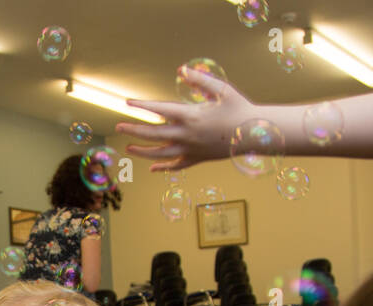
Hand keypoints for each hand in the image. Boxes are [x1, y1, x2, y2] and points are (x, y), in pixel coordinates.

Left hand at [115, 68, 256, 172]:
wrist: (253, 134)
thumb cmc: (239, 108)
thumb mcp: (221, 89)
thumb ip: (200, 79)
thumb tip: (181, 70)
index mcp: (191, 115)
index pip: (159, 109)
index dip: (142, 105)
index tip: (127, 102)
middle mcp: (187, 135)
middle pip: (154, 134)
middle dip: (134, 129)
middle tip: (118, 126)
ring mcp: (191, 149)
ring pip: (160, 153)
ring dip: (142, 151)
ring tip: (128, 147)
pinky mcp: (197, 159)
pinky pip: (176, 166)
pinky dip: (163, 167)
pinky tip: (152, 168)